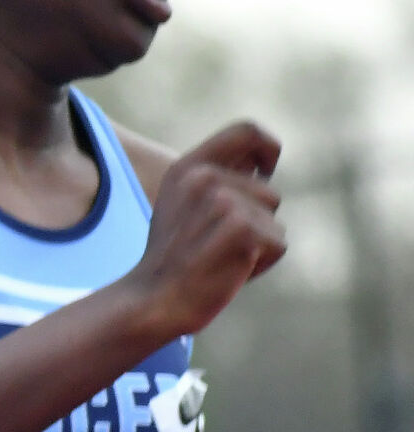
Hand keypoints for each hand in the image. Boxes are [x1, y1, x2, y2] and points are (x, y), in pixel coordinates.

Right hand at [123, 122, 284, 339]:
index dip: (268, 148)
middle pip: (268, 190)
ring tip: (220, 256)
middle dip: (256, 220)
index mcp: (187, 167)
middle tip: (216, 243)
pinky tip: (228, 271)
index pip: (248, 131)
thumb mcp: (183, 205)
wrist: (153, 300)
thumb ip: (217, 178)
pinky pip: (278, 244)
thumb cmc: (173, 257)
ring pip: (274, 218)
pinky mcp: (242, 230)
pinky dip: (262, 264)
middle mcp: (204, 178)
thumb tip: (260, 164)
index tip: (265, 172)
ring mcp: (223, 203)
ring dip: (258, 243)